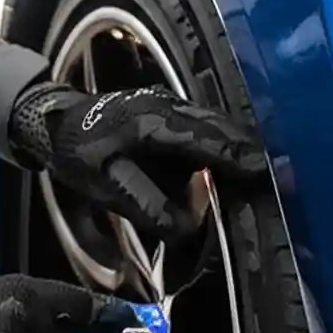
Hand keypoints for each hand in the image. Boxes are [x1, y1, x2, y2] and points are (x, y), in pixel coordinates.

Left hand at [10, 83, 265, 237]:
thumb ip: (144, 205)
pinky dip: (224, 140)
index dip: (234, 157)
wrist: (57, 123)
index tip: (262, 173)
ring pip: (215, 122)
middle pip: (218, 126)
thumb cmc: (78, 155)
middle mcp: (166, 106)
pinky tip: (236, 158)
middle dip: (247, 149)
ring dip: (238, 144)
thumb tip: (184, 228)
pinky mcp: (172, 109)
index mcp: (151, 123)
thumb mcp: (103, 185)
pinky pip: (205, 123)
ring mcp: (170, 103)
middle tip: (275, 175)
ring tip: (263, 169)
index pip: (203, 139)